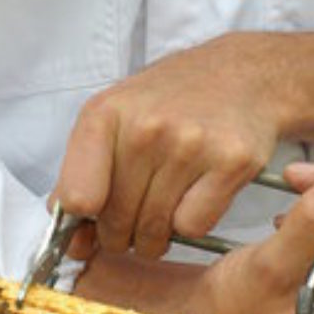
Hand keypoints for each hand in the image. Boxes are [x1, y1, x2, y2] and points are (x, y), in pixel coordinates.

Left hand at [55, 37, 279, 259]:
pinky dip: (191, 224)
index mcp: (106, 114)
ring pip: (155, 230)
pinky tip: (196, 196)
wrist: (244, 73)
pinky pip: (193, 227)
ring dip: (155, 236)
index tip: (91, 221)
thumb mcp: (116, 117)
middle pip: (116, 221)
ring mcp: (191, 144)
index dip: (80, 221)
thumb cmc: (173, 99)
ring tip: (163, 208)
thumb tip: (70, 241)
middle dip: (120, 234)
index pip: (76, 196)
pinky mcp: (231, 162)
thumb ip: (84, 173)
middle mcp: (146, 127)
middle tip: (133, 219)